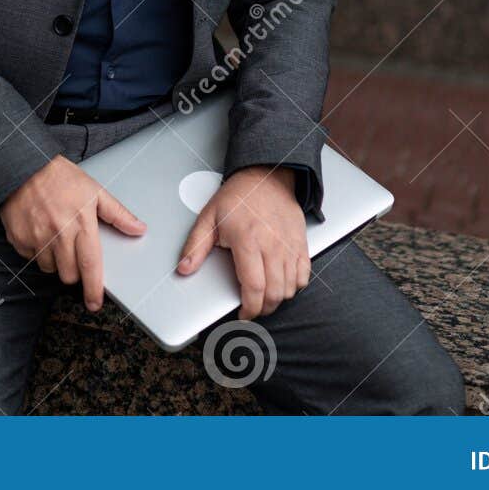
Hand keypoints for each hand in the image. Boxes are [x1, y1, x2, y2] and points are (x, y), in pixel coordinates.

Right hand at [0, 154, 145, 311]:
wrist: (23, 166)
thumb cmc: (61, 177)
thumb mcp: (94, 190)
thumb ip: (118, 213)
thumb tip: (139, 229)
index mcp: (81, 223)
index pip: (91, 265)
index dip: (94, 289)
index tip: (95, 302)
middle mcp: (59, 233)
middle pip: (69, 274)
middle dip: (75, 272)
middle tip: (74, 253)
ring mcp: (37, 238)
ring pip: (50, 269)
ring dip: (56, 261)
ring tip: (56, 237)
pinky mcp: (19, 239)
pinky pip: (31, 258)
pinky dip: (37, 251)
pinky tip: (40, 232)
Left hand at [175, 165, 310, 318]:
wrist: (266, 176)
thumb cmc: (238, 196)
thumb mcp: (209, 217)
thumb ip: (195, 246)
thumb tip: (184, 269)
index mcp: (247, 240)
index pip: (253, 286)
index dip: (249, 308)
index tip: (243, 314)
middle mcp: (272, 245)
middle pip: (274, 292)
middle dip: (263, 308)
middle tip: (252, 308)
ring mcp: (289, 245)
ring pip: (290, 287)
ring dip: (278, 299)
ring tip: (264, 297)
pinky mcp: (301, 243)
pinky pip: (304, 274)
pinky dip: (295, 285)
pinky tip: (282, 284)